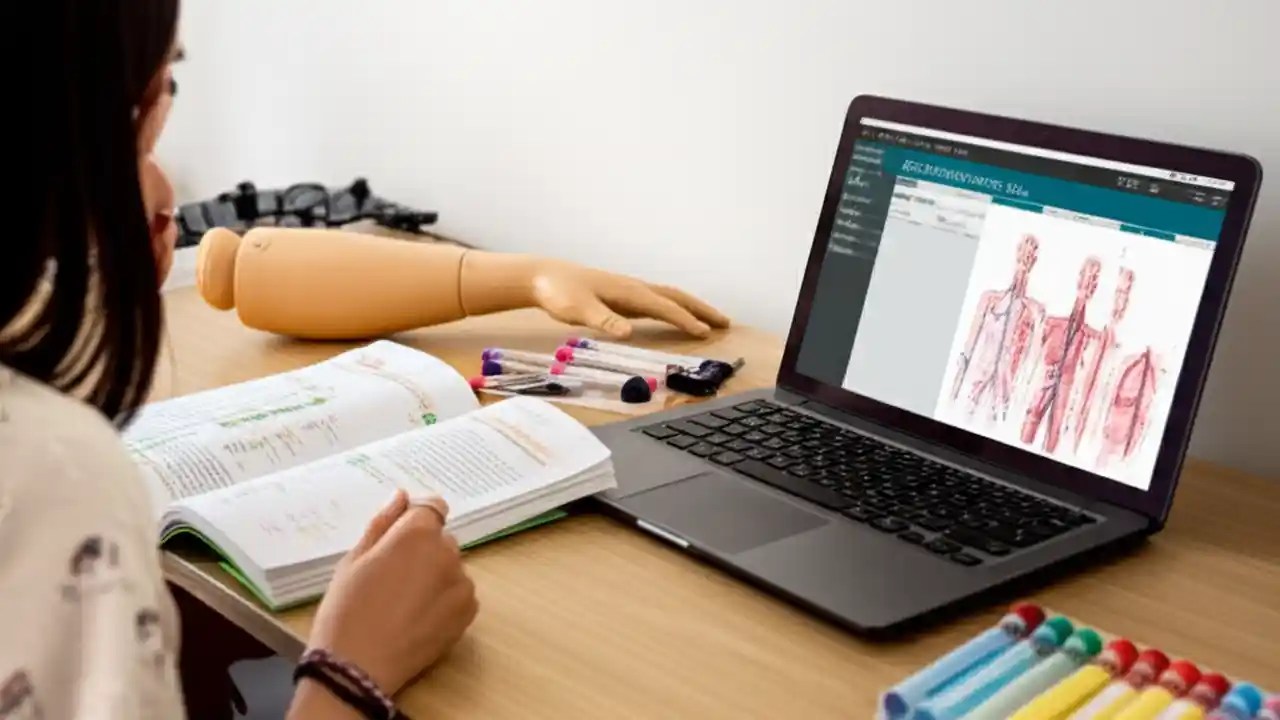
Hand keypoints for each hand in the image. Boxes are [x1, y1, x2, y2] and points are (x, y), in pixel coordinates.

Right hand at [307, 490, 477, 695]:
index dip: (417, 518)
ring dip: (435, 574)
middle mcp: (447, 552)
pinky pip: (459, 592)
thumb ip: (382, 524)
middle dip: (423, 549)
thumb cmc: (346, 609)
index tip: (400, 536)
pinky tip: (418, 617)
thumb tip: (401, 496)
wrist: (358, 667)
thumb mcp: (354, 560)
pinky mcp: (469, 610)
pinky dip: (445, 599)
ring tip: (404, 603)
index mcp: (417, 533)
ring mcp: (462, 582)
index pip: (432, 506)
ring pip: (450, 567)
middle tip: (393, 577)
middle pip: (441, 539)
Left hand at [528, 258, 730, 339]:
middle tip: (725, 323)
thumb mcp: (579, 310)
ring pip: (668, 297)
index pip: (664, 307)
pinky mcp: (622, 295)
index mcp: (628, 291)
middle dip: (701, 309)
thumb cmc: (560, 293)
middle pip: (676, 297)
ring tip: (709, 320)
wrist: (542, 276)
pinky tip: (675, 316)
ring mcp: (629, 289)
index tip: (705, 332)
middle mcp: (634, 287)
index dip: (686, 320)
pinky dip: (673, 308)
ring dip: (691, 307)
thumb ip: (604, 320)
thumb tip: (628, 331)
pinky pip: (657, 300)